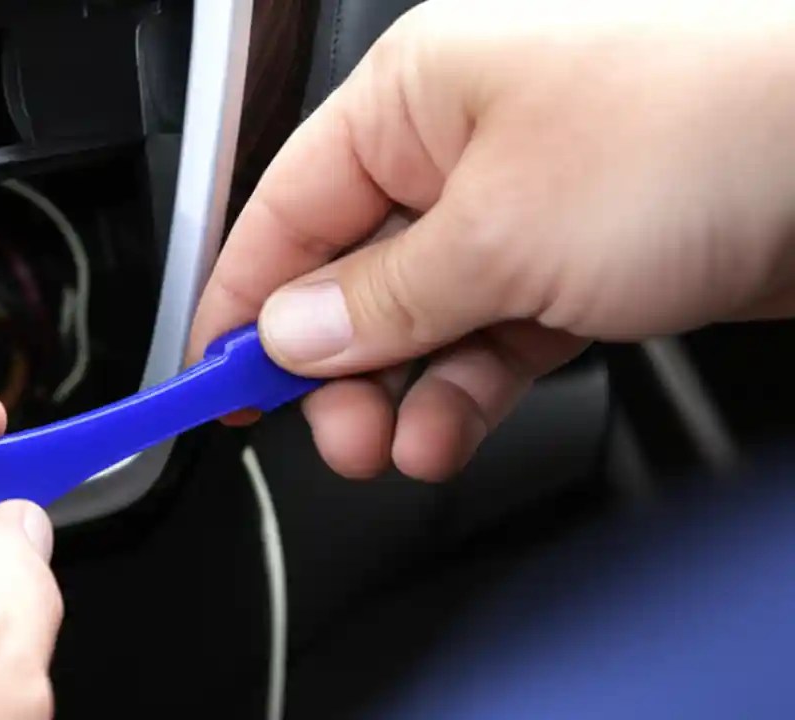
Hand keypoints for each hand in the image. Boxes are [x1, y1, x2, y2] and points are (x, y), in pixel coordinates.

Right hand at [190, 0, 794, 480]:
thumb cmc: (705, 129)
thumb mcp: (499, 235)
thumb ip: (379, 298)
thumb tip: (291, 332)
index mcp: (413, 98)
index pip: (286, 210)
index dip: (242, 301)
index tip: (211, 376)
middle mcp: (459, 146)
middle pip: (351, 274)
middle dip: (336, 366)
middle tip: (332, 433)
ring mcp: (523, 206)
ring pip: (422, 318)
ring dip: (404, 393)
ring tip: (400, 447)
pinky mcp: (579, 260)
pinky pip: (491, 334)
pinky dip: (468, 387)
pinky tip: (451, 429)